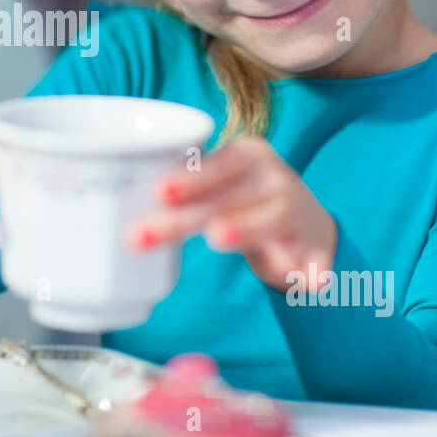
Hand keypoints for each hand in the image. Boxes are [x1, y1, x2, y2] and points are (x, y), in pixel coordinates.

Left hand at [127, 135, 336, 291]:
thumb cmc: (245, 200)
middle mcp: (276, 179)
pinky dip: (312, 271)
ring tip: (217, 237)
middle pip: (227, 199)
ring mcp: (299, 214)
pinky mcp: (316, 250)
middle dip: (186, 219)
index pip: (217, 165)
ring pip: (268, 221)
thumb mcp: (221, 184)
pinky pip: (314, 262)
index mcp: (249, 156)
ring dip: (244, 227)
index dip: (189, 178)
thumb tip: (120, 205)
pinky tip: (311, 280)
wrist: (307, 225)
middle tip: (150, 234)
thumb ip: (185, 191)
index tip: (160, 191)